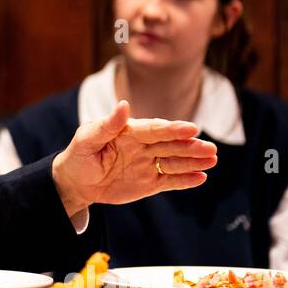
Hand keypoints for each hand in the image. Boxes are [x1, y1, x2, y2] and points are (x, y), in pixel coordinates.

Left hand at [51, 100, 217, 219]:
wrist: (75, 182)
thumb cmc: (79, 156)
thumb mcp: (86, 139)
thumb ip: (106, 125)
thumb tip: (124, 105)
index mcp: (129, 132)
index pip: (155, 129)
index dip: (173, 129)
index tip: (192, 128)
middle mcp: (143, 146)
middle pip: (171, 145)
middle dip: (191, 146)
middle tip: (211, 148)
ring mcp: (148, 164)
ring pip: (175, 162)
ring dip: (193, 161)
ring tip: (212, 160)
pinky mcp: (149, 182)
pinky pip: (170, 180)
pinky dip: (186, 180)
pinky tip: (201, 177)